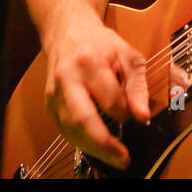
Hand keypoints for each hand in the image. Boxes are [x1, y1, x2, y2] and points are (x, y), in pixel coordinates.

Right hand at [42, 12, 189, 170]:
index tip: (136, 118)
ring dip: (93, 148)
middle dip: (104, 145)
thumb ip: (138, 86)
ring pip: (71, 130)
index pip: (110, 99)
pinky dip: (81, 142)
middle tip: (123, 159)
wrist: (68, 32)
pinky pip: (64, 130)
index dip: (125, 113)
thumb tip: (143, 116)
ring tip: (113, 157)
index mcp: (89, 62)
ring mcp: (54, 93)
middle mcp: (67, 79)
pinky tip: (96, 146)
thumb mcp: (128, 55)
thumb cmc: (100, 44)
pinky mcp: (49, 104)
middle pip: (83, 120)